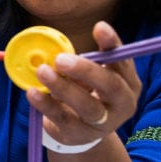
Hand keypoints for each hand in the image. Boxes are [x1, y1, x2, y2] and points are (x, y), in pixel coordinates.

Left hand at [29, 21, 142, 145]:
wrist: (80, 130)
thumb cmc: (87, 92)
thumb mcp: (90, 74)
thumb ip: (82, 58)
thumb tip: (55, 43)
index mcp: (128, 82)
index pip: (123, 60)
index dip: (112, 44)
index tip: (99, 27)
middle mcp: (122, 103)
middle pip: (110, 86)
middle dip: (86, 70)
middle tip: (61, 58)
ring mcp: (103, 123)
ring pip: (87, 106)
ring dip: (63, 87)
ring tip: (42, 71)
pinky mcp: (79, 134)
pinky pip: (62, 119)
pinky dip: (46, 104)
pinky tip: (32, 92)